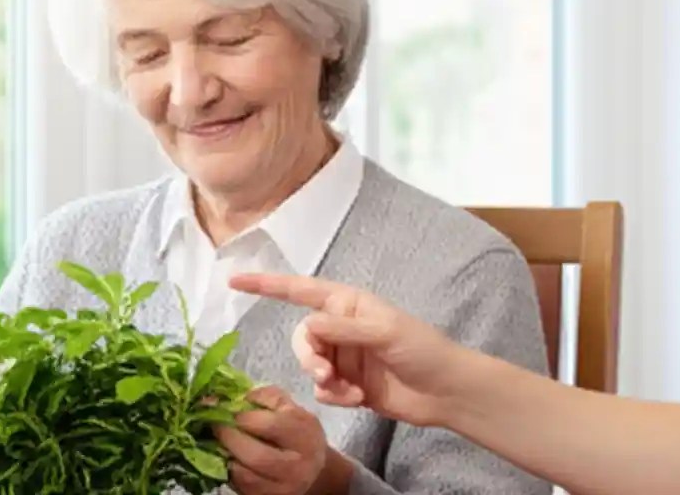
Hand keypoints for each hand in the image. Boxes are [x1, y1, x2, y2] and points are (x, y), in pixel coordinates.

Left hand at [216, 386, 335, 494]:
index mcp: (305, 434)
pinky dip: (229, 471)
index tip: (225, 408)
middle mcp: (298, 465)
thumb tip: (226, 398)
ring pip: (246, 476)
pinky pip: (242, 488)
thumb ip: (261, 397)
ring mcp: (284, 487)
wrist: (311, 466)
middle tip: (214, 425)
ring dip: (225, 456)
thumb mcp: (287, 406)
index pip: (271, 426)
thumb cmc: (295, 429)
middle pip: (257, 456)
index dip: (243, 417)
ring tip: (217, 441)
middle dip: (229, 438)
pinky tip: (226, 457)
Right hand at [228, 273, 470, 427]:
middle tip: (324, 373)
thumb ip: (342, 329)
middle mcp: (342, 327)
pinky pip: (322, 390)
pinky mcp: (348, 385)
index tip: (235, 280)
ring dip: (324, 380)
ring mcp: (344, 357)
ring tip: (348, 390)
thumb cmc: (421, 350)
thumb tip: (308, 327)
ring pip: (309, 366)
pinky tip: (359, 398)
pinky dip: (335, 396)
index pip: (300, 290)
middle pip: (302, 337)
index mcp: (348, 304)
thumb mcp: (383, 332)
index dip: (267, 285)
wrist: (444, 391)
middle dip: (308, 356)